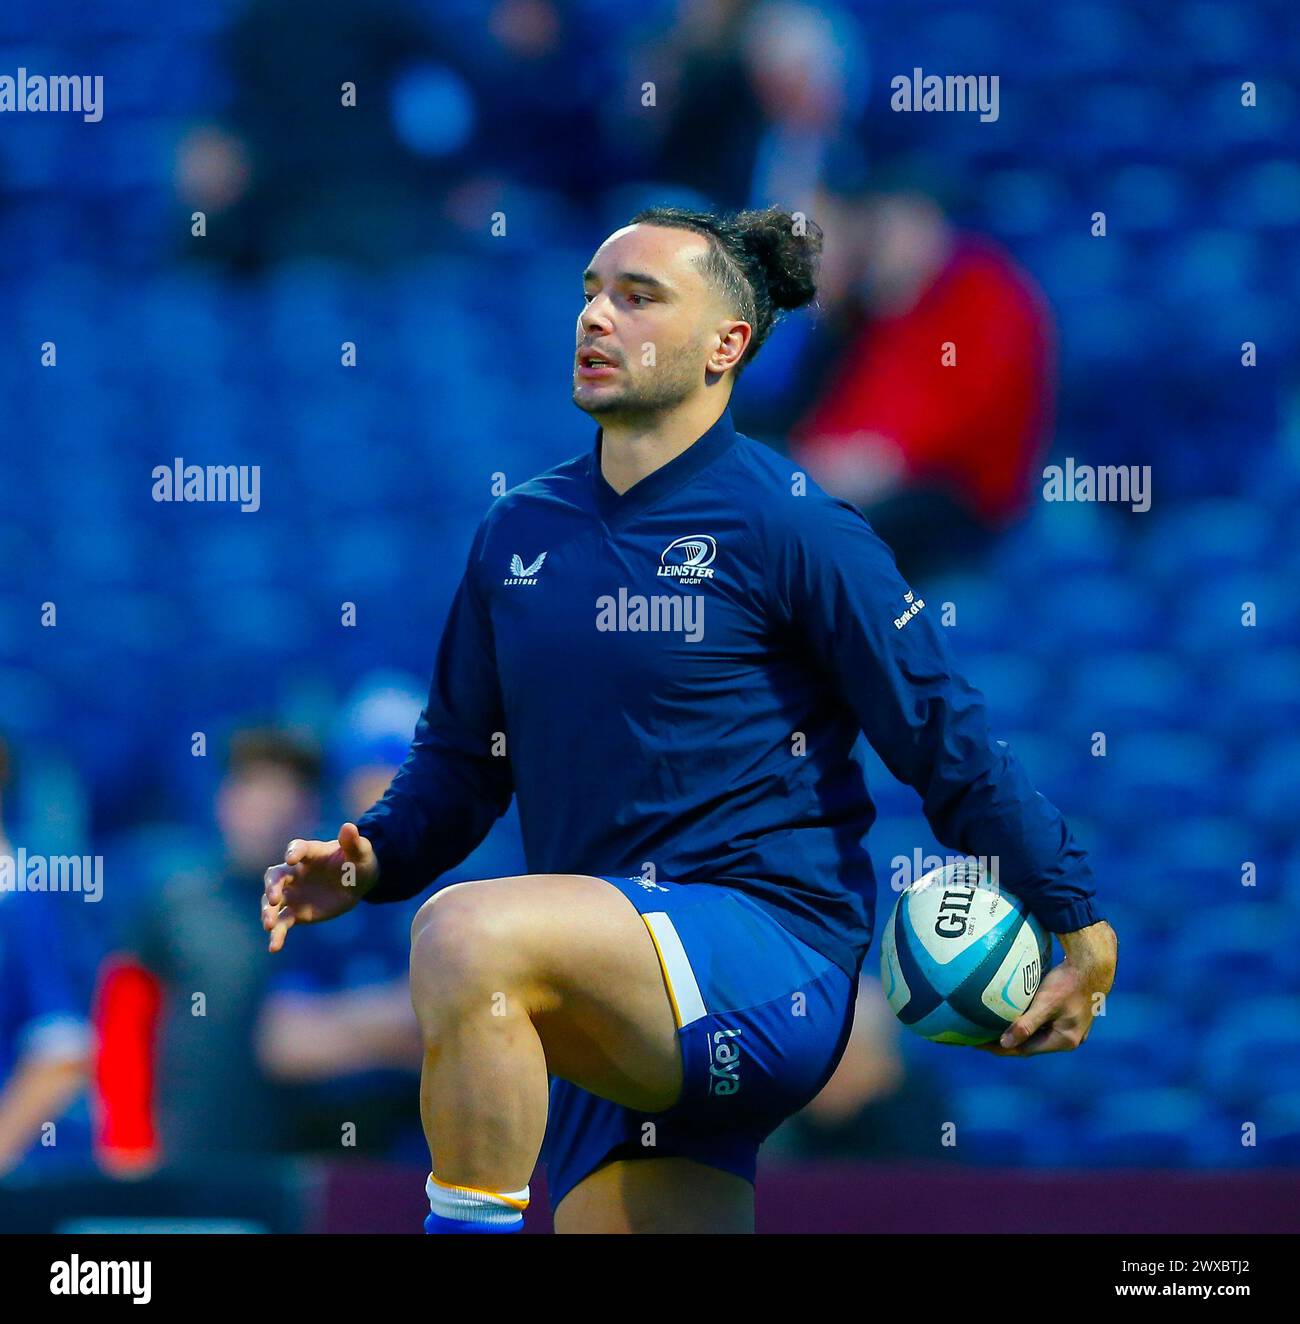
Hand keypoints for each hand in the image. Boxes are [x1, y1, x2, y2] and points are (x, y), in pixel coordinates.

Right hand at [261, 822, 378, 952]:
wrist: (357, 882)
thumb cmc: (358, 861)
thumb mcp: (361, 852)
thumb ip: (353, 842)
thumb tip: (349, 826)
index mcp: (310, 853)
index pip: (297, 849)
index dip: (294, 852)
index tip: (291, 858)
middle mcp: (295, 873)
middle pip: (275, 876)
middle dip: (272, 886)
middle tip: (274, 898)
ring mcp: (292, 893)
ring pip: (272, 902)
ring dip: (268, 912)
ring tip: (268, 925)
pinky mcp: (296, 912)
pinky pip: (282, 923)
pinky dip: (276, 934)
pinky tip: (274, 947)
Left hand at [979, 919, 1116, 1055]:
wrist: (1093, 964)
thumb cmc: (1069, 983)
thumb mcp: (1046, 1004)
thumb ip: (1026, 1025)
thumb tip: (1004, 1044)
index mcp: (1064, 1040)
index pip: (1025, 1050)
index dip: (1000, 1048)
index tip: (978, 1044)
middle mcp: (1069, 1038)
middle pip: (1031, 1044)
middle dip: (1006, 1042)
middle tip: (979, 1036)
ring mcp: (1071, 1027)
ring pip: (1037, 1034)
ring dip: (1016, 1032)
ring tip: (991, 1028)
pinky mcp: (1069, 1014)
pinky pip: (1042, 1022)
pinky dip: (1026, 1021)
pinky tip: (1013, 1013)